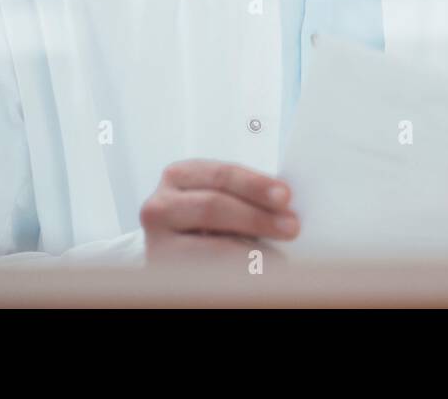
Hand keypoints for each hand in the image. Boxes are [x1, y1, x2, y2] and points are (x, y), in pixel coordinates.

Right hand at [140, 160, 298, 263]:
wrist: (178, 255)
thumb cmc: (208, 221)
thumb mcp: (221, 197)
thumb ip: (244, 195)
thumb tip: (284, 205)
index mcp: (180, 176)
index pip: (221, 175)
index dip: (254, 184)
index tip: (285, 196)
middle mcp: (161, 205)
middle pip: (213, 206)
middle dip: (257, 216)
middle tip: (290, 227)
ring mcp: (157, 240)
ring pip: (209, 244)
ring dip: (251, 251)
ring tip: (278, 257)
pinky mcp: (162, 270)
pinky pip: (205, 272)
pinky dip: (236, 272)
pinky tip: (256, 273)